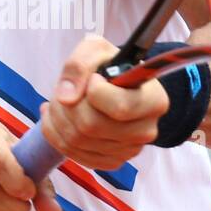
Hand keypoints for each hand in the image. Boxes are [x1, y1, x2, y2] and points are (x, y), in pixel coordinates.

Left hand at [39, 34, 169, 168]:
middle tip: (67, 91)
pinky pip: (73, 154)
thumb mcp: (96, 49)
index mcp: (154, 101)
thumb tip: (66, 98)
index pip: (119, 107)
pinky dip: (56, 134)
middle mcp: (146, 131)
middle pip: (91, 126)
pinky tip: (59, 117)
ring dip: (58, 118)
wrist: (113, 86)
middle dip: (67, 105)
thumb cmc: (109, 66)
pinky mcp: (110, 161)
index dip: (94, 91)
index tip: (93, 78)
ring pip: (76, 141)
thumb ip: (79, 65)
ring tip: (61, 101)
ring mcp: (128, 151)